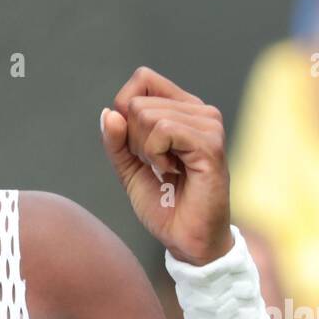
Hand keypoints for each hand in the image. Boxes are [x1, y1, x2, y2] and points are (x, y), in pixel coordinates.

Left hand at [99, 66, 233, 265]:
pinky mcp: (209, 144)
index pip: (142, 79)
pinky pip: (163, 131)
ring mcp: (208, 124)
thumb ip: (116, 141)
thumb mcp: (129, 169)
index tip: (137, 148)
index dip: (124, 110)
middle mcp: (200, 111)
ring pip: (148, 115)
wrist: (186, 239)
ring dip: (145, 151)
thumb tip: (109, 112)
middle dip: (133, 141)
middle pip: (138, 102)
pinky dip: (155, 156)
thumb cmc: (164, 206)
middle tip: (157, 167)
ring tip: (168, 171)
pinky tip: (172, 172)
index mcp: (182, 110)